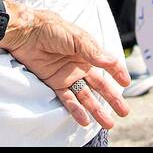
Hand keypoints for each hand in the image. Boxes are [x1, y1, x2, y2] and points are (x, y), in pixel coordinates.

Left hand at [0, 3, 129, 130]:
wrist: (26, 33)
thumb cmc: (51, 29)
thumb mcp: (76, 37)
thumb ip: (93, 51)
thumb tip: (111, 62)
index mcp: (87, 51)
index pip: (106, 64)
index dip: (117, 73)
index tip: (126, 83)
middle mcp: (80, 65)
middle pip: (99, 85)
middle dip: (112, 98)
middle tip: (124, 112)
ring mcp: (68, 76)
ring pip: (86, 96)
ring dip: (97, 109)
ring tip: (109, 124)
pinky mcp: (55, 84)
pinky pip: (68, 100)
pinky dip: (77, 110)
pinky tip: (85, 120)